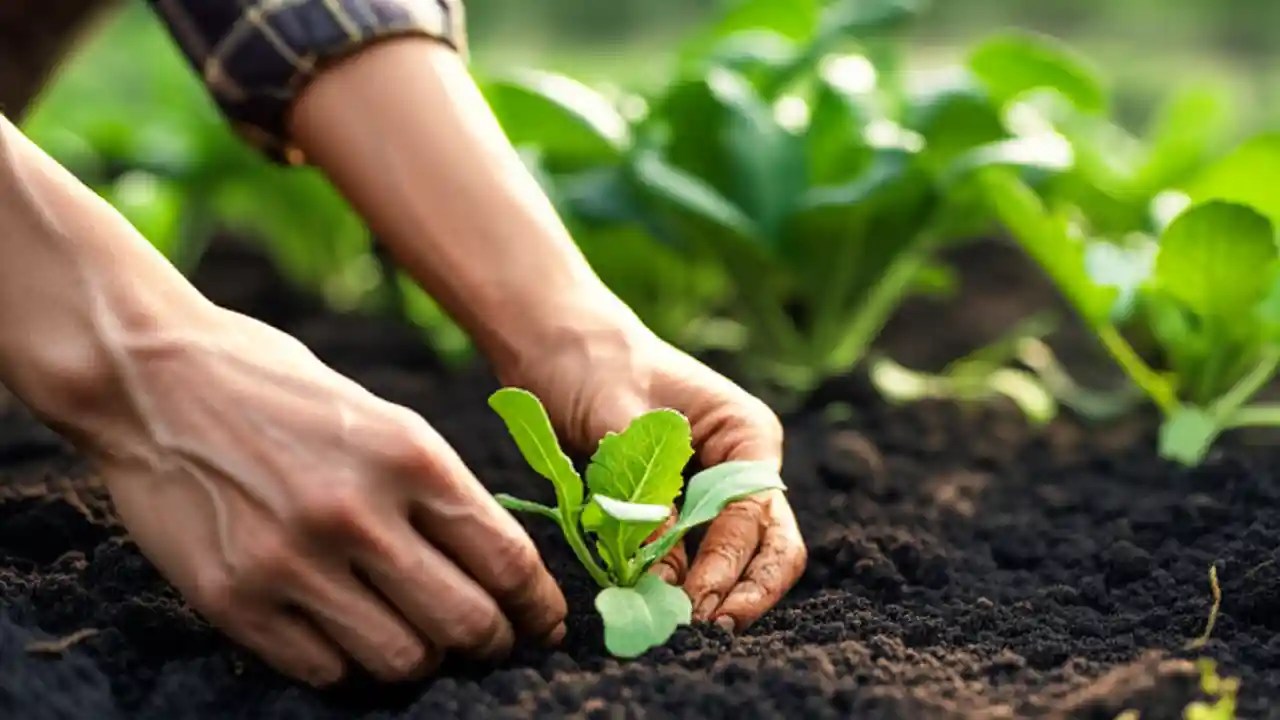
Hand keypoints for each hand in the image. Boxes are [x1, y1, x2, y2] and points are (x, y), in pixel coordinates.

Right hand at [72, 308, 565, 685]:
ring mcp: (292, 561)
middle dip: (493, 643)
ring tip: (419, 641)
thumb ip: (437, 490)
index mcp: (409, 456)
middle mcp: (358, 513)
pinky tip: (350, 637)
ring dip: (423, 659)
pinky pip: (325, 670)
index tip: (544, 623)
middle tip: (491, 643)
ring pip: (402, 659)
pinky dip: (351, 665)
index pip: (506, 560)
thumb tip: (496, 565)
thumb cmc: (279, 389)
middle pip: (466, 622)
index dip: (538, 606)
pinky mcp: (235, 599)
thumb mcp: (382, 417)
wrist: (150, 377)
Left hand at [497, 318, 806, 631]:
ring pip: (739, 555)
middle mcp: (742, 462)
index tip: (690, 604)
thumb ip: (646, 500)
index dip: (726, 565)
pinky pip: (694, 550)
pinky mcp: (679, 501)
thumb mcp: (617, 426)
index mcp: (746, 433)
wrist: (553, 339)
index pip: (753, 515)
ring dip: (717, 591)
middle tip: (705, 631)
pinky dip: (683, 579)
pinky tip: (658, 603)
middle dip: (743, 590)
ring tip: (681, 627)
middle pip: (769, 543)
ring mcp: (714, 484)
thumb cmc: (589, 363)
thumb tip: (665, 583)